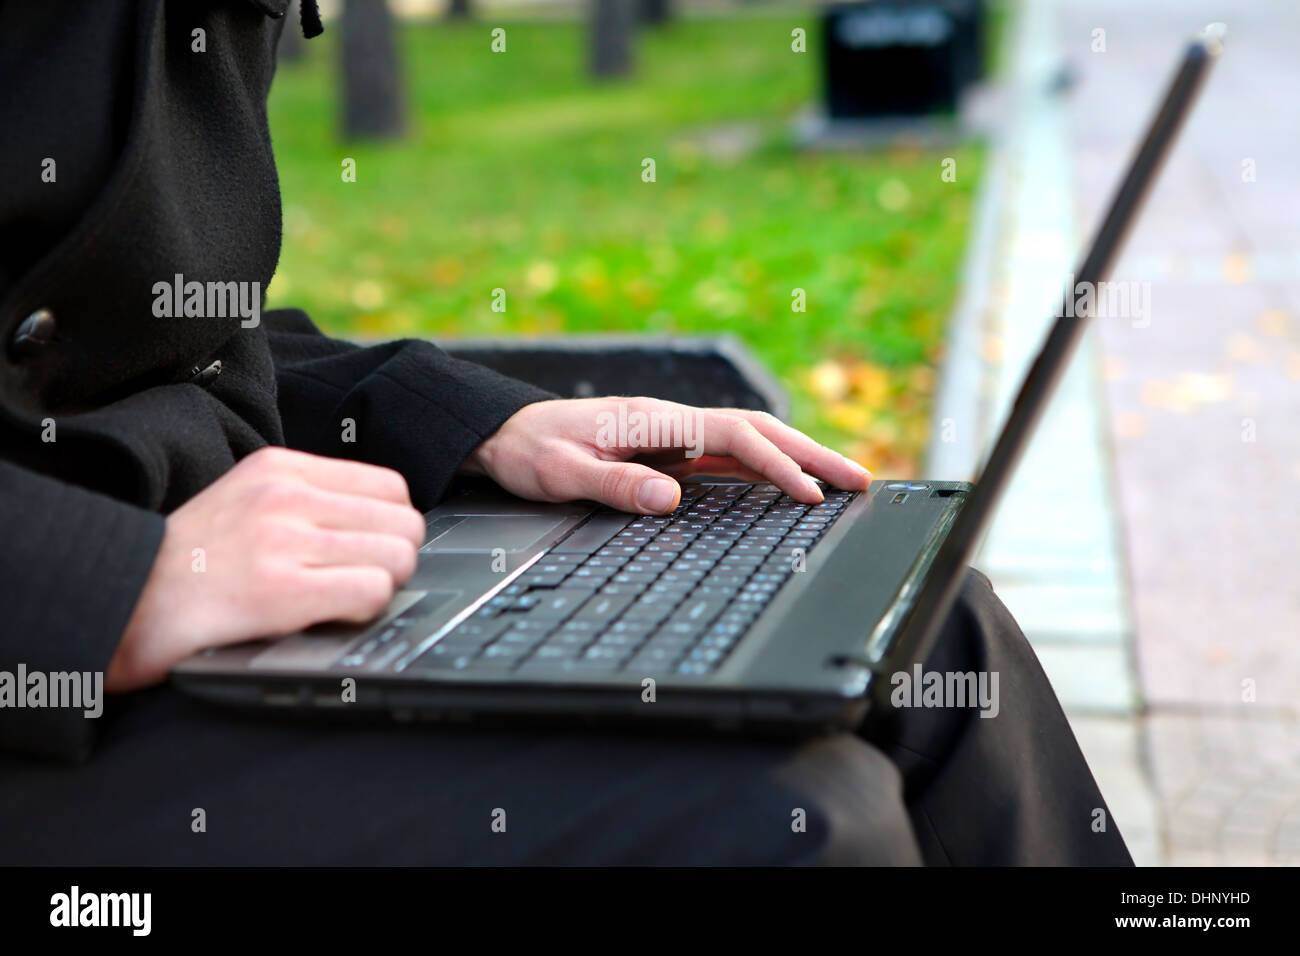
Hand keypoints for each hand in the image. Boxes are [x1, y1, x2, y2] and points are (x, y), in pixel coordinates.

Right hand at [107, 447, 424, 690]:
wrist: (121, 600)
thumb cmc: (185, 564)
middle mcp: (284, 495)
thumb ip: (305, 501)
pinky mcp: (281, 588)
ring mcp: (283, 540)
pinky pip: (372, 591)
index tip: (372, 550)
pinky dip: (366, 609)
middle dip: (396, 558)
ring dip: (384, 585)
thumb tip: (376, 521)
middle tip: (365, 581)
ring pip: (397, 555)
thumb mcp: (245, 501)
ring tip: (347, 599)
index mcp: (279, 468)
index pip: (389, 486)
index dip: (391, 525)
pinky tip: (333, 615)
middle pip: (403, 522)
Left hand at [462, 397, 871, 513]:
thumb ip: (615, 484)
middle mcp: (674, 423)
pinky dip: (768, 467)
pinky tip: (790, 483)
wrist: (506, 432)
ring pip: (752, 441)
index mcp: (655, 421)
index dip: (775, 464)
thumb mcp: (563, 473)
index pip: (733, 437)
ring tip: (843, 481)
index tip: (809, 493)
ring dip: (798, 458)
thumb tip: (670, 500)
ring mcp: (676, 436)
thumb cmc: (532, 450)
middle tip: (862, 479)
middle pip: (758, 431)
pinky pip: (731, 456)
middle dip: (812, 454)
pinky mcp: (672, 451)